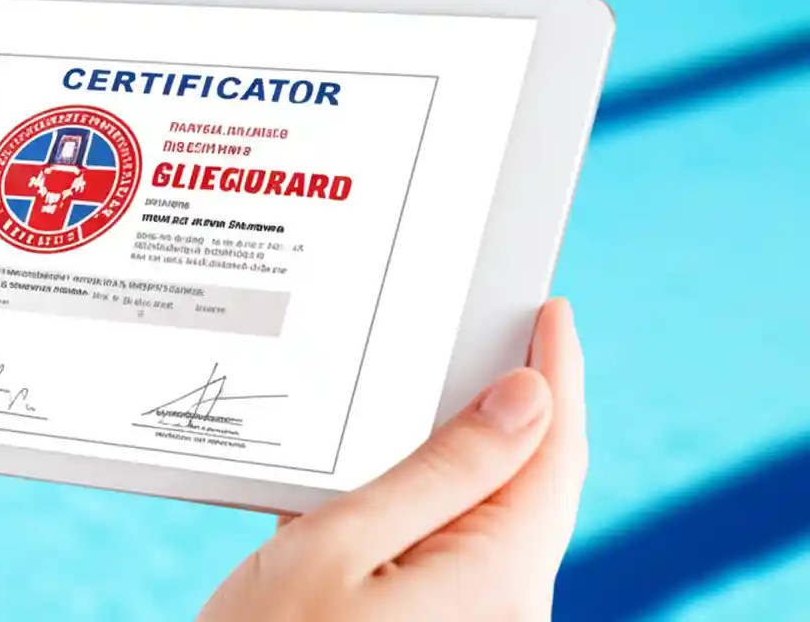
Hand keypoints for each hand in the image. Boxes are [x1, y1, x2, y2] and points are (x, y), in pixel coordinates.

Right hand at [199, 298, 585, 620]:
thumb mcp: (342, 543)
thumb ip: (442, 471)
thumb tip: (526, 398)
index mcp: (496, 575)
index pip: (554, 451)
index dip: (560, 373)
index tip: (550, 311)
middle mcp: (504, 603)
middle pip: (527, 480)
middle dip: (512, 404)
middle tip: (484, 330)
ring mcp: (474, 620)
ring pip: (485, 512)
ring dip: (458, 451)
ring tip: (424, 388)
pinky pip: (451, 546)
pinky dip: (424, 498)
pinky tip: (384, 470)